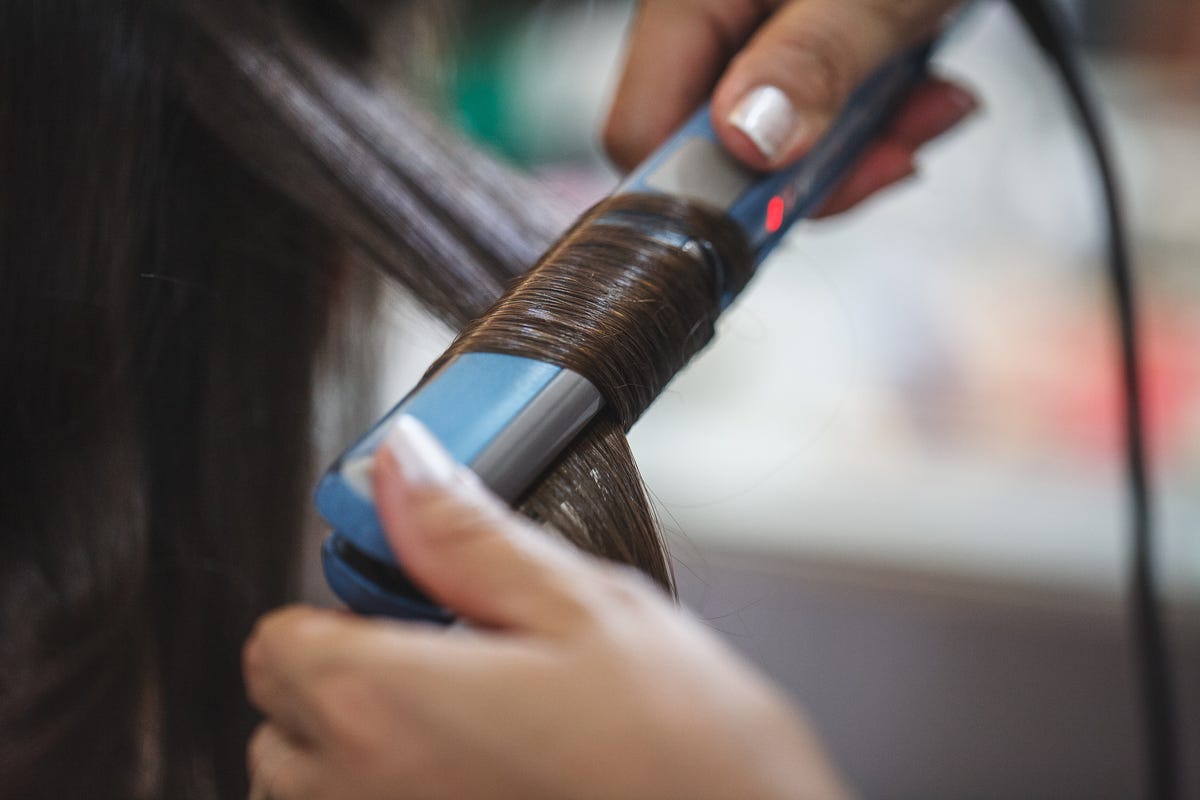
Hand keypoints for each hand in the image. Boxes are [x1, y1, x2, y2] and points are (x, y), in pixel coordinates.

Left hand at [244, 417, 848, 798]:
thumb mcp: (583, 609)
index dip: (339, 609)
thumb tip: (400, 466)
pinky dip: (394, 795)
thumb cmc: (683, 752)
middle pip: (283, 720)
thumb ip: (466, 539)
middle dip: (344, 680)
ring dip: (360, 751)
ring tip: (471, 731)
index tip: (405, 603)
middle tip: (448, 664)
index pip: (276, 642)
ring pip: (311, 789)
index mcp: (385, 704)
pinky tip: (489, 779)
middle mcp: (359, 792)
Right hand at [604, 0, 974, 215]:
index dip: (703, 190)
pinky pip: (821, 112)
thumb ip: (811, 61)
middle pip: (718, 149)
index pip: (643, 130)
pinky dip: (879, 118)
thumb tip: (749, 141)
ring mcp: (759, 33)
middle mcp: (713, 18)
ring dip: (862, 147)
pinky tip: (927, 93)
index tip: (777, 211)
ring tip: (929, 110)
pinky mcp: (806, 44)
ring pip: (779, 142)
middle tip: (885, 158)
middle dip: (809, 173)